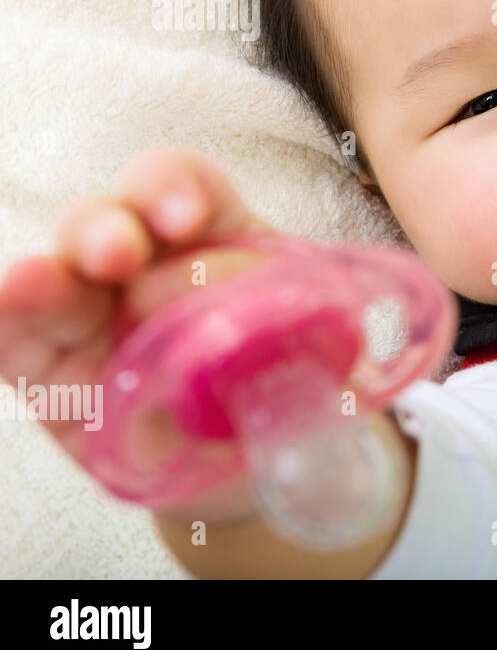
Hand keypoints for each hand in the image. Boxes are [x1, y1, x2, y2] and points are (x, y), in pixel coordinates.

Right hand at [0, 146, 274, 522]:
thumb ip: (303, 343)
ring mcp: (94, 315)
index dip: (178, 188)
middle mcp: (148, 265)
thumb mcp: (312, 354)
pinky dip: (5, 317)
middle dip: (110, 228)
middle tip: (121, 254)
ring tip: (35, 282)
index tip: (188, 215)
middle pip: (114, 222)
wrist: (253, 461)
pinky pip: (15, 338)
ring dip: (47, 275)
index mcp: (217, 238)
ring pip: (58, 275)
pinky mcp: (50, 370)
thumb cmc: (283, 386)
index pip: (189, 189)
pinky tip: (4, 300)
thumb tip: (310, 362)